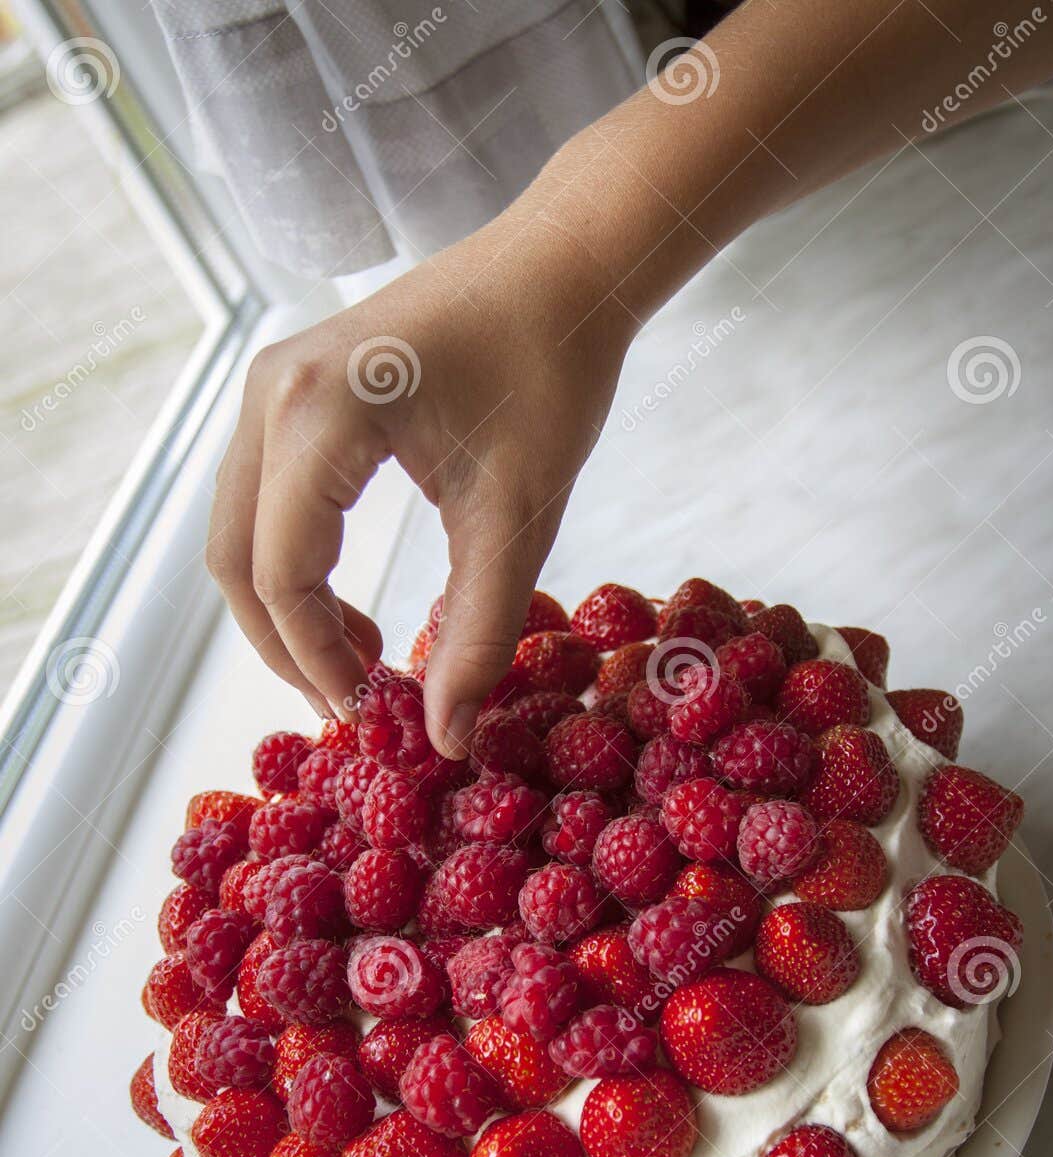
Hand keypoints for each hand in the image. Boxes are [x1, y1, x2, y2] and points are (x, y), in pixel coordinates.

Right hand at [206, 206, 633, 754]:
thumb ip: (479, 633)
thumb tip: (447, 740)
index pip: (282, 573)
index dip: (318, 660)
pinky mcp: (289, 388)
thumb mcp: (519, 516)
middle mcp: (270, 391)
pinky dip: (294, 564)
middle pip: (236, 558)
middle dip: (288, 645)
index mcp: (317, 413)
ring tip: (364, 660)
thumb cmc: (550, 372)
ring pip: (240, 532)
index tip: (376, 714)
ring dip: (287, 609)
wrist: (562, 265)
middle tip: (358, 702)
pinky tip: (353, 605)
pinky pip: (262, 499)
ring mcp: (270, 384)